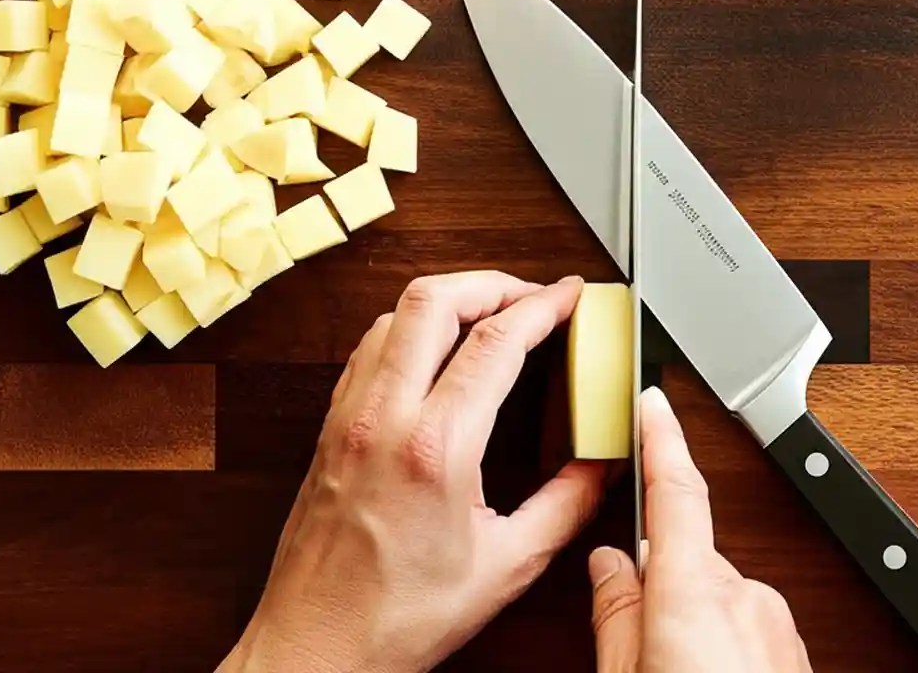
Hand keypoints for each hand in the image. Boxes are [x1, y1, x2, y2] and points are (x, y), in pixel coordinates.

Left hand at [218, 271, 608, 672]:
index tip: (569, 295)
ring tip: (489, 317)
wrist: (315, 647)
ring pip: (392, 316)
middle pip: (431, 299)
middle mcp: (382, 418)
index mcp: (433, 448)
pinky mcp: (329, 429)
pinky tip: (436, 355)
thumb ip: (566, 505)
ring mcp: (347, 418)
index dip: (541, 305)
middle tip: (530, 295)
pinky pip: (369, 351)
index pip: (495, 341)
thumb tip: (601, 465)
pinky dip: (408, 332)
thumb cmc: (395, 619)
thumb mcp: (506, 566)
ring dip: (445, 301)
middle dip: (491, 282)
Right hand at [588, 388, 811, 672]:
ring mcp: (778, 624)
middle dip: (661, 590)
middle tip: (639, 646)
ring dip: (694, 628)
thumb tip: (609, 566)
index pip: (676, 491)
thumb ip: (615, 614)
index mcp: (693, 592)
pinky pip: (748, 631)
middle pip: (689, 562)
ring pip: (719, 602)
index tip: (653, 402)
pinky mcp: (798, 653)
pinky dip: (725, 650)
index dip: (661, 439)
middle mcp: (745, 597)